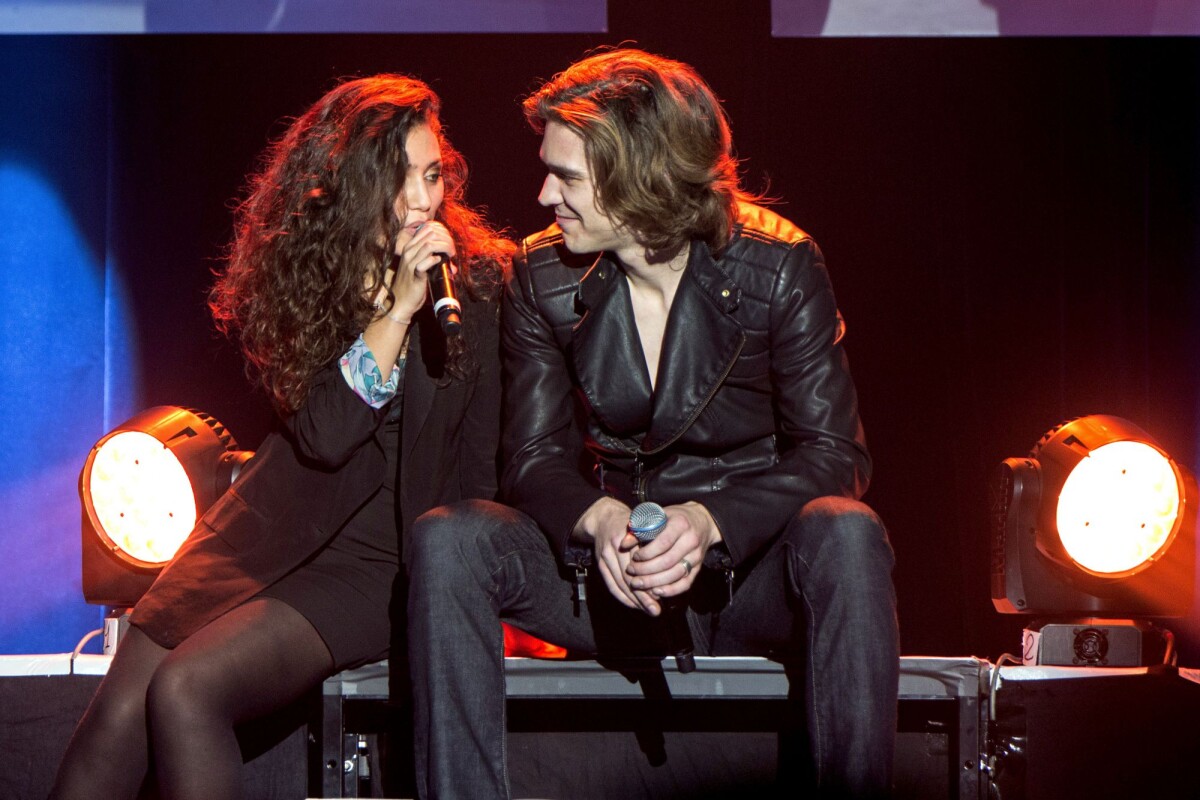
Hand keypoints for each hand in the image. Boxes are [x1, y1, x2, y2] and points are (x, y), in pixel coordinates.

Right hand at [387, 220, 455, 320]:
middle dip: (446, 240)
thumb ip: (433, 260)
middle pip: (430, 233)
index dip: (442, 233)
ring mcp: (410, 261)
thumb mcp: (420, 267)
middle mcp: (408, 251)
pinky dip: (436, 260)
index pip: (427, 228)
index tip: (449, 244)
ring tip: (450, 256)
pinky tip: (440, 263)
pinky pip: (426, 261)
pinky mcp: (415, 273)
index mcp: (410, 247)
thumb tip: (451, 263)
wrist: (401, 301)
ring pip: (429, 245)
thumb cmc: (412, 284)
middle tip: (452, 251)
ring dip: (444, 248)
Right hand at [573, 497, 652, 613]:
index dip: (650, 583)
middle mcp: (616, 546)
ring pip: (620, 583)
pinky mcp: (600, 562)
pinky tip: (632, 604)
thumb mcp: (646, 529)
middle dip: (643, 596)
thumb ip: (655, 546)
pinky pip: (610, 584)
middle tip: (655, 610)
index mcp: (631, 537)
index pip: (640, 566)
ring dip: (634, 600)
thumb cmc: (632, 525)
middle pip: (630, 577)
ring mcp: (606, 555)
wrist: (605, 518)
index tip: (660, 596)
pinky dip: (622, 597)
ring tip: (647, 609)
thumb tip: (667, 574)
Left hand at [625, 502, 721, 611]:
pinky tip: (655, 591)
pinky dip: (670, 590)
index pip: (663, 543)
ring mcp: (696, 556)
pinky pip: (685, 584)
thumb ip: (640, 527)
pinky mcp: (698, 568)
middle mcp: (691, 540)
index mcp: (681, 524)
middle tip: (631, 572)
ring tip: (638, 584)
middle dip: (646, 570)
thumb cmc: (673, 518)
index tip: (634, 557)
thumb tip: (624, 544)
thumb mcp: (657, 515)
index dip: (646, 553)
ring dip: (655, 582)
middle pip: (668, 561)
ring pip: (675, 574)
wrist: (701, 522)